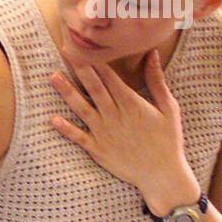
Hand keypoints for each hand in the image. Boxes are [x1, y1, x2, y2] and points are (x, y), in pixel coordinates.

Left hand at [49, 50, 197, 204]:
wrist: (162, 175)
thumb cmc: (168, 140)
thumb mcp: (169, 108)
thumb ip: (157, 81)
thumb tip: (153, 54)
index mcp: (132, 103)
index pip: (110, 77)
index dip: (95, 61)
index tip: (84, 46)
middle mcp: (115, 115)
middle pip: (94, 87)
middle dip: (79, 68)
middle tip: (64, 51)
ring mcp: (104, 133)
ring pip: (82, 108)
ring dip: (67, 92)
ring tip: (53, 77)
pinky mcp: (97, 150)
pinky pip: (79, 137)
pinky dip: (66, 129)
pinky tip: (52, 119)